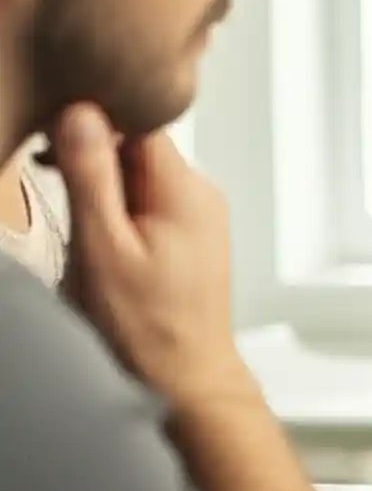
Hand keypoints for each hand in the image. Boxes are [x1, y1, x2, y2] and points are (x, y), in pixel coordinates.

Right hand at [53, 102, 251, 404]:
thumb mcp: (102, 247)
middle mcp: (203, 194)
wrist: (187, 380)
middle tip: (52, 184)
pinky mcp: (195, 237)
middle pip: (140, 148)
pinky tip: (103, 240)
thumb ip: (91, 177)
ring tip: (81, 225)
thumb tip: (81, 110)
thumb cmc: (143, 326)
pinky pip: (153, 203)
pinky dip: (122, 211)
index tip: (50, 147)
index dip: (91, 123)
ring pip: (143, 177)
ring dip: (105, 188)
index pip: (138, 122)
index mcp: (185, 188)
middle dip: (94, 160)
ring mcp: (203, 216)